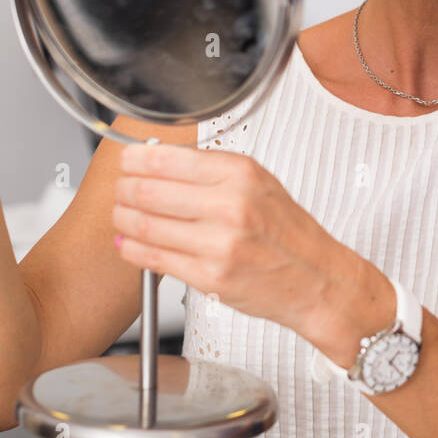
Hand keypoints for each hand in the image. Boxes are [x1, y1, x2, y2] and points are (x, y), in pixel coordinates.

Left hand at [112, 141, 378, 350]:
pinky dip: (132, 249)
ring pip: (145, 225)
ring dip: (123, 219)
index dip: (135, 159)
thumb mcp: (260, 184)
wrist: (317, 279)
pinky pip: (153, 258)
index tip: (127, 160)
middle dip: (124, 190)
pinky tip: (129, 244)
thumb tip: (160, 159)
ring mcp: (219, 244)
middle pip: (149, 190)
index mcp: (241, 174)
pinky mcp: (210, 277)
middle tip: (120, 190)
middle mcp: (231, 206)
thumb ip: (213, 171)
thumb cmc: (289, 233)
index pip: (167, 158)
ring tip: (121, 216)